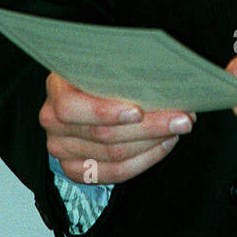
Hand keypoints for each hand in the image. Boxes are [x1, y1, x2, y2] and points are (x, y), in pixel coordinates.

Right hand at [40, 73, 194, 184]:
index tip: (139, 111)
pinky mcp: (77, 170)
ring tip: (179, 128)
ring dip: (153, 142)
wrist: (80, 94)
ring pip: (114, 156)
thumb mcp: (102, 62)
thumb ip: (120, 67)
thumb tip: (162, 71)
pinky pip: (114, 174)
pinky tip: (164, 144)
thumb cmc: (98, 73)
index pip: (72, 108)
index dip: (105, 112)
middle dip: (149, 126)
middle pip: (103, 134)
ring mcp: (63, 150)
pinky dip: (144, 160)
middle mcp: (54, 124)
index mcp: (57, 91)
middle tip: (183, 118)